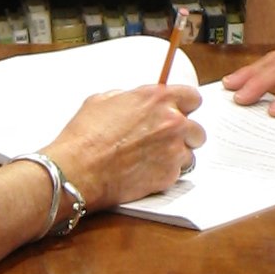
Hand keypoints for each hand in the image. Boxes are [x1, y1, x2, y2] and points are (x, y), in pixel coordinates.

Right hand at [43, 85, 205, 209]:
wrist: (78, 170)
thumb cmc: (85, 136)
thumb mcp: (103, 100)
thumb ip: (130, 98)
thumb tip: (136, 102)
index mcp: (158, 99)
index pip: (193, 97)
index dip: (185, 106)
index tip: (180, 112)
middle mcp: (172, 122)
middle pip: (197, 129)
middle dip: (183, 135)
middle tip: (164, 141)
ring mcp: (173, 150)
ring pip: (189, 153)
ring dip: (175, 156)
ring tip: (151, 159)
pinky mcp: (168, 176)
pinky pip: (176, 173)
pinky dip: (164, 174)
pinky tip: (144, 172)